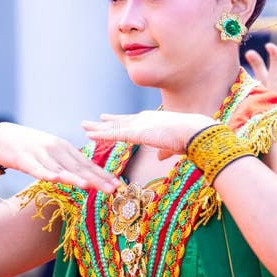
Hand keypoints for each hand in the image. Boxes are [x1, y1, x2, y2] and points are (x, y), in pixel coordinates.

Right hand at [0, 122, 118, 191]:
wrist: (1, 136)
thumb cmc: (31, 149)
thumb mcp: (54, 154)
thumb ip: (69, 165)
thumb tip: (89, 177)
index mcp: (66, 149)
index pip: (88, 164)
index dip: (103, 175)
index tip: (118, 185)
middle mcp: (56, 150)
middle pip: (79, 167)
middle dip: (97, 179)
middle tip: (112, 190)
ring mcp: (40, 153)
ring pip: (60, 168)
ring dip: (74, 177)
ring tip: (88, 186)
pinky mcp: (23, 158)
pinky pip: (36, 168)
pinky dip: (45, 173)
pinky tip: (54, 179)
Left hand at [82, 110, 214, 159]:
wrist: (193, 131)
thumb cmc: (187, 138)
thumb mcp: (173, 146)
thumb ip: (164, 151)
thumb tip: (160, 156)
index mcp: (150, 121)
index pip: (129, 122)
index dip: (116, 122)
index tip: (105, 120)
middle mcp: (142, 119)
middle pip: (118, 122)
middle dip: (103, 124)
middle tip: (89, 123)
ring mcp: (138, 125)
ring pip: (112, 127)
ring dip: (97, 129)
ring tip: (83, 127)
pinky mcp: (136, 133)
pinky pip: (113, 134)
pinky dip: (101, 135)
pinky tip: (90, 136)